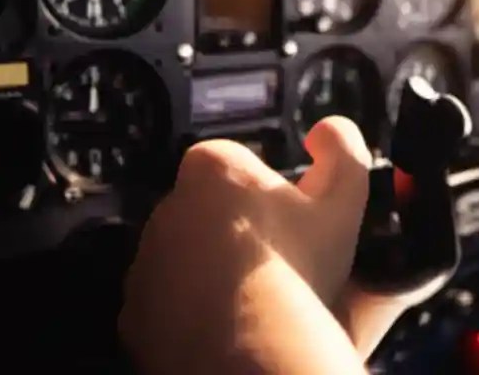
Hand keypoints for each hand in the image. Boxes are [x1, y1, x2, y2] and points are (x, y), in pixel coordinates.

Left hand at [119, 117, 413, 374]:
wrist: (250, 349)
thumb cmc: (295, 271)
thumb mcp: (344, 198)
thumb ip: (344, 149)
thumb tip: (329, 130)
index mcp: (214, 168)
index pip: (239, 166)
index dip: (270, 193)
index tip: (291, 220)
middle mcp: (167, 206)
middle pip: (211, 210)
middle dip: (241, 231)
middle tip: (281, 262)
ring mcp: (147, 260)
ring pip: (189, 257)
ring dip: (216, 271)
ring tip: (258, 299)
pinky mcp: (135, 310)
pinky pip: (169, 303)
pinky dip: (195, 311)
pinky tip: (231, 324)